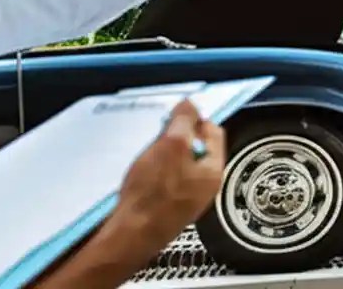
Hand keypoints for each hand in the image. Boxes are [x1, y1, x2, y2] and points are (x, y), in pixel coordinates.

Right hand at [31, 101, 225, 287]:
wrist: (129, 236)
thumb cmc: (151, 197)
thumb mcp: (170, 146)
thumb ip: (184, 122)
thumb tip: (191, 106)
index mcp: (213, 171)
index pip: (214, 132)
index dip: (196, 118)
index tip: (179, 113)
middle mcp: (204, 187)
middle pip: (196, 148)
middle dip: (178, 136)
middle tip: (160, 133)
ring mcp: (186, 198)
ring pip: (180, 163)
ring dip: (165, 153)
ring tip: (148, 152)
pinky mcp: (168, 207)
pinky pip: (166, 180)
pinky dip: (156, 170)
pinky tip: (142, 172)